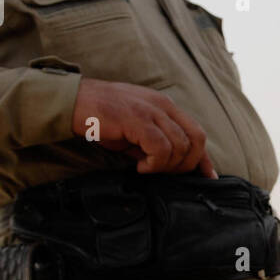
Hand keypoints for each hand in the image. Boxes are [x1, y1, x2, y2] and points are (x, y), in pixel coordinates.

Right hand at [73, 78, 217, 176]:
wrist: (72, 102)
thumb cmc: (101, 117)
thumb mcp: (134, 130)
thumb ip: (154, 143)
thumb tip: (169, 165)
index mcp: (165, 106)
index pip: (196, 132)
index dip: (205, 157)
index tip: (208, 176)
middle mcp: (163, 105)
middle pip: (196, 139)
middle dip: (186, 164)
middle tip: (163, 172)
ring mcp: (151, 111)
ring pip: (180, 145)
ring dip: (166, 165)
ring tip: (146, 167)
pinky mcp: (137, 120)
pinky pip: (160, 148)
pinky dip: (154, 163)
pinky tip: (139, 165)